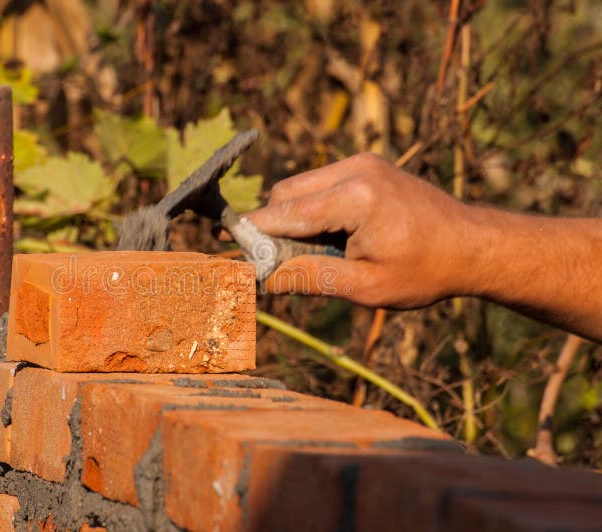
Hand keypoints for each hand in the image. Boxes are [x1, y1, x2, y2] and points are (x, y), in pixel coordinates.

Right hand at [245, 153, 482, 307]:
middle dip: (274, 225)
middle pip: (286, 192)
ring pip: (300, 185)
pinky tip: (333, 236)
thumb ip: (310, 277)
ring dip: (294, 217)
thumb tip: (264, 278)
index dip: (253, 230)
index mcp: (356, 198)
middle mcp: (356, 169)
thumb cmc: (426, 271)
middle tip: (279, 262)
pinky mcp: (368, 165)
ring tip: (318, 252)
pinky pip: (320, 183)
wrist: (474, 246)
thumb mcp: (366, 287)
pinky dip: (313, 208)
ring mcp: (363, 162)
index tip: (226, 241)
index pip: (285, 212)